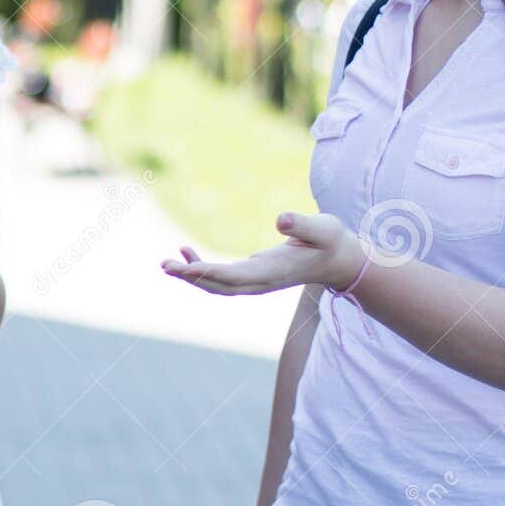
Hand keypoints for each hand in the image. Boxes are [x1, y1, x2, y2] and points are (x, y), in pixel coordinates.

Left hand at [159, 211, 363, 295]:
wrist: (339, 260)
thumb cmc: (331, 241)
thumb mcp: (323, 228)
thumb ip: (303, 225)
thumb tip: (281, 219)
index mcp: (272, 272)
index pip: (234, 277)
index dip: (208, 273)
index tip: (184, 268)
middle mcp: (260, 282)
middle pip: (219, 286)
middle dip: (191, 278)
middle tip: (164, 265)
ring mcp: (255, 281)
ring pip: (217, 285)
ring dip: (191, 276)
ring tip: (166, 263)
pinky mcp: (252, 275)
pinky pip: (221, 277)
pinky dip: (201, 268)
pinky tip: (185, 252)